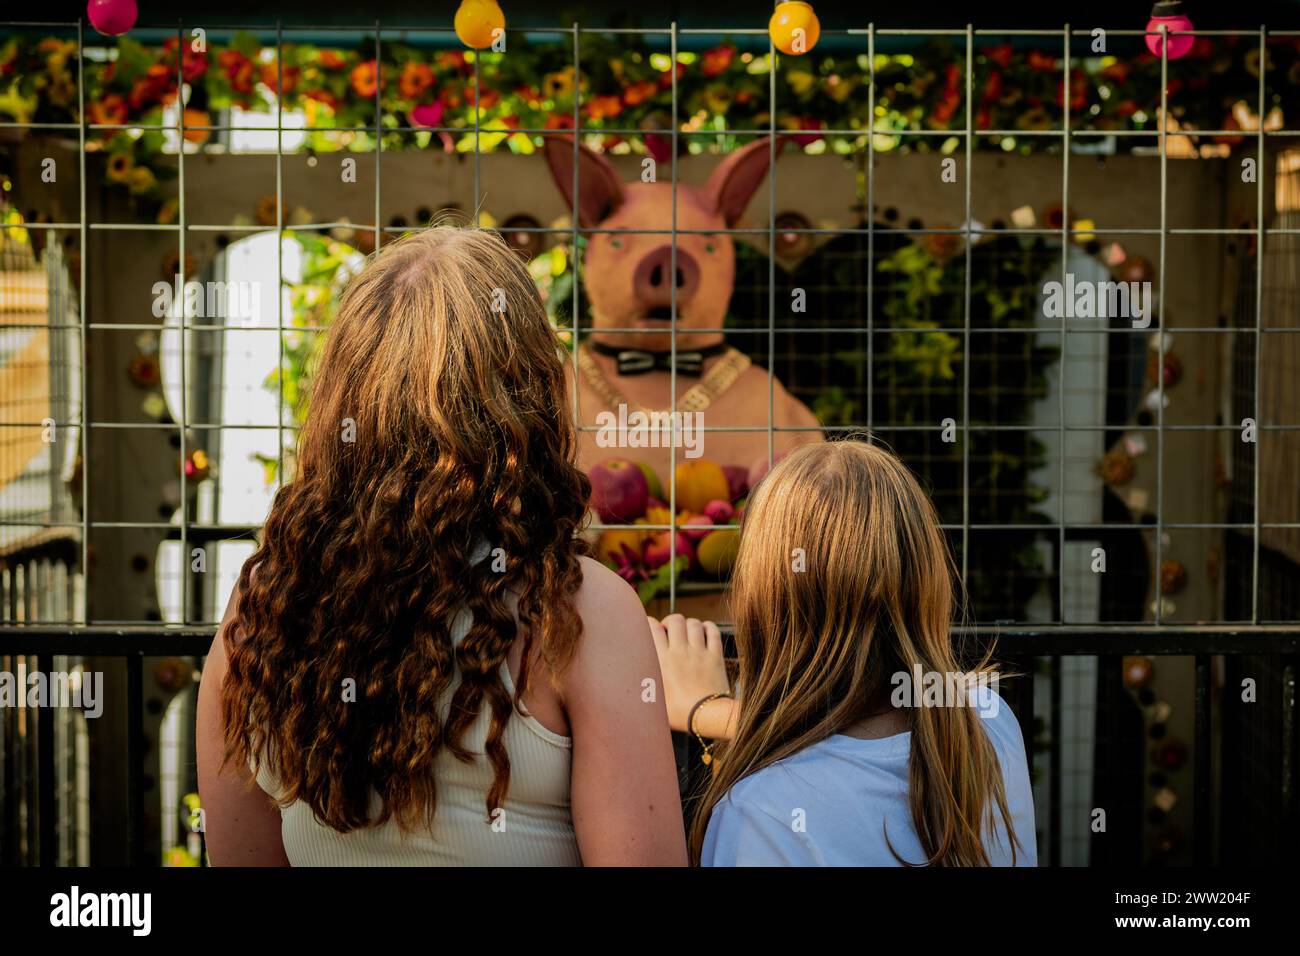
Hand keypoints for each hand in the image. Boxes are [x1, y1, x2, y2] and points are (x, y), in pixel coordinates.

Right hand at [646, 614, 729, 732]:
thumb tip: (626, 687)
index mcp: (663, 660)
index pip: (653, 629)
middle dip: (670, 621)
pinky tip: (704, 631)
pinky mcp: (715, 656)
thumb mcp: (653, 700)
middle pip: (675, 620)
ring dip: (688, 624)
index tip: (650, 626)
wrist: (706, 717)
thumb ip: (642, 687)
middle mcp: (680, 651)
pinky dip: (708, 627)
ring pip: (694, 624)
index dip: (650, 622)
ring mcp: (699, 652)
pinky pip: (713, 632)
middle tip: (669, 630)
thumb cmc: (678, 713)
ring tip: (686, 632)